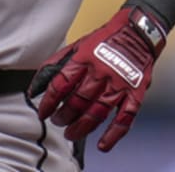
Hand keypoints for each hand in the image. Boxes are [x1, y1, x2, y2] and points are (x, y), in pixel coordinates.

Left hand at [30, 6, 166, 151]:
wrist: (139, 30)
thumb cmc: (106, 39)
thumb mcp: (77, 45)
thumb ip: (56, 64)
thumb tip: (36, 86)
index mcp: (84, 58)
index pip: (60, 84)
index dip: (49, 102)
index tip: (43, 112)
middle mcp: (101, 71)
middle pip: (77, 101)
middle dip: (64, 116)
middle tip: (58, 122)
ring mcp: (119, 83)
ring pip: (97, 112)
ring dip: (82, 127)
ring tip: (71, 134)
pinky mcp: (136, 93)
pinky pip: (125, 118)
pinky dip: (114, 133)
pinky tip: (103, 144)